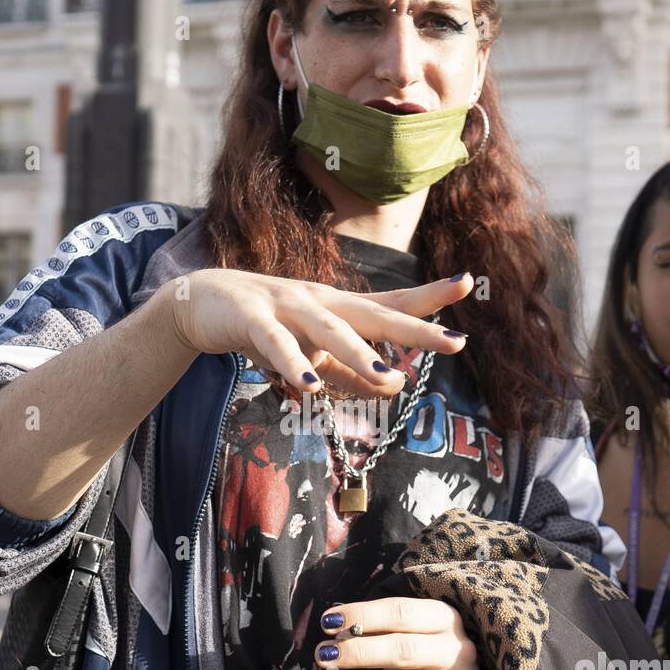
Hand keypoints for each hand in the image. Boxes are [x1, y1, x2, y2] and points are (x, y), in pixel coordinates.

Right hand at [160, 266, 472, 397]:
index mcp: (340, 309)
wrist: (201, 304)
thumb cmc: (268, 330)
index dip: (428, 297)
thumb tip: (395, 386)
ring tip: (387, 377)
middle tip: (456, 342)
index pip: (391, 303)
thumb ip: (351, 373)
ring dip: (358, 355)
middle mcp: (321, 302)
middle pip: (374, 315)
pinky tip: (307, 386)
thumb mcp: (314, 356)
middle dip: (415, 328)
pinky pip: (275, 344)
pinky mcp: (252, 319)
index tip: (468, 283)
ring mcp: (287, 307)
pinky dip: (290, 363)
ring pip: (329, 331)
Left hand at [314, 597, 502, 669]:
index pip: (401, 612)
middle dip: (358, 653)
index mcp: (446, 620)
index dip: (362, 615)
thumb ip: (377, 632)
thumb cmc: (426, 661)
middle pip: (404, 650)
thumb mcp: (408, 636)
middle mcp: (460, 652)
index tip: (327, 622)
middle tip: (322, 657)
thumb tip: (334, 629)